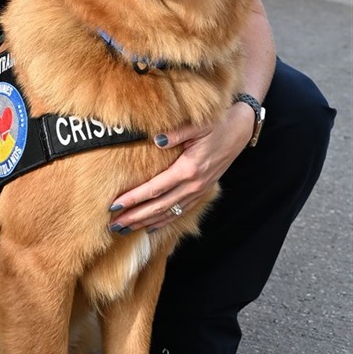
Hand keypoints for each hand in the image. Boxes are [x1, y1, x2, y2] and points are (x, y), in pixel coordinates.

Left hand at [109, 103, 254, 232]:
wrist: (240, 131)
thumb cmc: (216, 125)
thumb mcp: (197, 126)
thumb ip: (176, 134)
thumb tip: (155, 140)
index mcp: (189, 169)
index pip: (155, 188)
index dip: (134, 198)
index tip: (114, 204)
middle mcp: (194, 185)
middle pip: (159, 206)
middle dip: (135, 216)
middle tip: (113, 224)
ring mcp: (199, 191)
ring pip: (169, 213)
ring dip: (146, 222)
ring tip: (124, 228)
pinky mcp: (202, 192)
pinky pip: (181, 212)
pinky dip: (164, 222)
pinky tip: (149, 228)